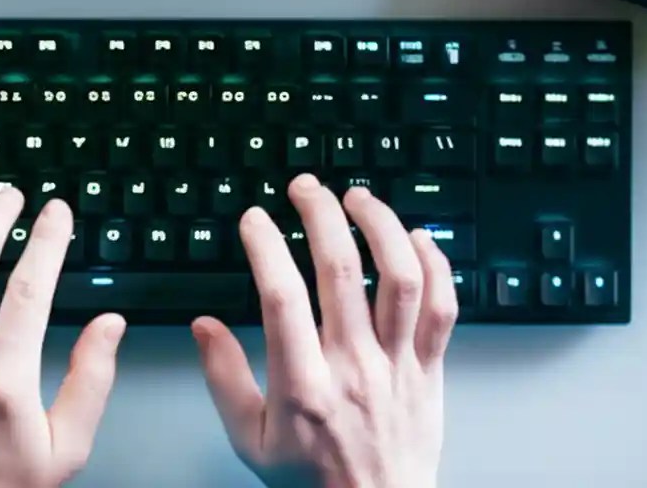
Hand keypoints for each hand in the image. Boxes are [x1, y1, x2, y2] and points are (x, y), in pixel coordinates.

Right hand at [193, 174, 458, 487]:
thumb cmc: (314, 482)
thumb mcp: (250, 440)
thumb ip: (223, 378)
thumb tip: (204, 326)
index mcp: (303, 385)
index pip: (282, 298)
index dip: (266, 247)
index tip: (254, 219)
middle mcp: (354, 368)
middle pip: (340, 271)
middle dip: (319, 215)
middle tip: (305, 188)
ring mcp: (397, 366)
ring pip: (398, 278)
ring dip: (380, 227)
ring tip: (359, 198)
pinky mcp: (430, 369)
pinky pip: (442, 308)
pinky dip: (436, 266)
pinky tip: (417, 238)